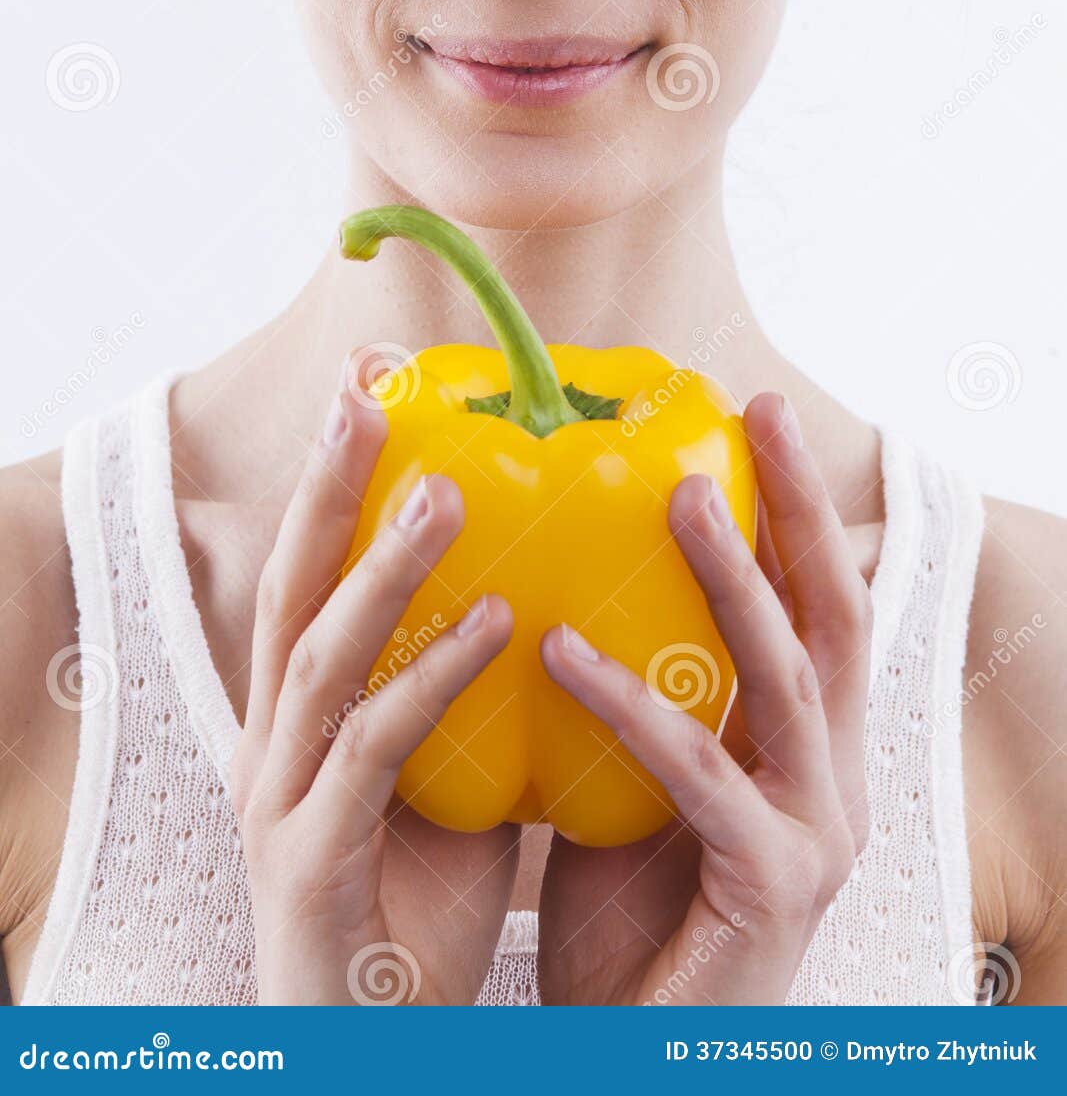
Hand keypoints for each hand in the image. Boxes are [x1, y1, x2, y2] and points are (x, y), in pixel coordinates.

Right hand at [230, 350, 514, 1004]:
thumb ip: (482, 692)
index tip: (371, 383)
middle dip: (328, 485)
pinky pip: (371, 756)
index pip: (308, 574)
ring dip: (380, 568)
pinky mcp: (308, 867)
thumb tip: (565, 594)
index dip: (334, 480)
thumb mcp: (454, 775)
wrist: (377, 1050)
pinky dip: (431, 681)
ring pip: (318, 658)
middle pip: (289, 589)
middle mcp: (272, 745)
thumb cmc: (419, 907)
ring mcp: (279, 805)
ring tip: (446, 489)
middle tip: (369, 389)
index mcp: (304, 717)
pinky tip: (497, 625)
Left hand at [537, 391, 872, 1004]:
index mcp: (802, 748)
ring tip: (678, 496)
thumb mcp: (631, 779)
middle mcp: (830, 780)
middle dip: (802, 508)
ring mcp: (814, 835)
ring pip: (787, 678)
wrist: (629, 1057)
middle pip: (836, 615)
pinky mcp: (773, 891)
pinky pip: (704, 777)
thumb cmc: (624, 917)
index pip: (817, 604)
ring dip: (735, 579)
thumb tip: (559, 572)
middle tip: (757, 414)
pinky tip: (564, 650)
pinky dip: (637, 707)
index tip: (753, 416)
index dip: (796, 508)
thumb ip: (632, 687)